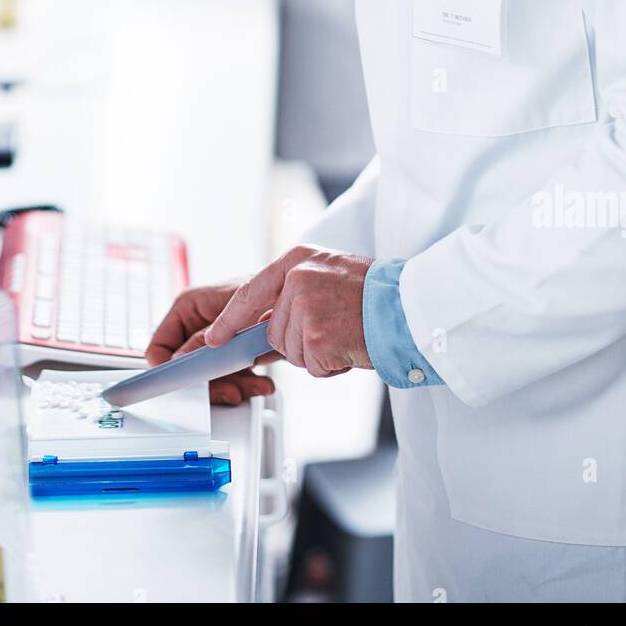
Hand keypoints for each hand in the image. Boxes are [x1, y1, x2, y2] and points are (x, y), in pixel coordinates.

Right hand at [146, 283, 277, 405]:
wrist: (294, 295)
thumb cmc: (266, 286)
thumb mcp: (230, 312)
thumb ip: (202, 338)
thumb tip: (180, 359)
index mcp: (187, 308)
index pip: (159, 347)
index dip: (166, 369)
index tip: (181, 385)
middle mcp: (197, 326)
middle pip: (186, 369)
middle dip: (211, 384)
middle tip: (230, 390)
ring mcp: (215, 342)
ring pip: (209, 378)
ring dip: (234, 386)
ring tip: (254, 386)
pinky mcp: (233, 354)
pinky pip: (231, 378)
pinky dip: (248, 383)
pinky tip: (262, 382)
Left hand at [205, 246, 373, 376]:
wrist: (410, 307)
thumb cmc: (378, 294)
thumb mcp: (330, 275)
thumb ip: (297, 292)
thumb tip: (267, 324)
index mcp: (298, 260)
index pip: (250, 292)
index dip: (230, 319)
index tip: (215, 337)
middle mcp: (297, 280)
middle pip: (274, 331)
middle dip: (300, 341)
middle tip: (334, 329)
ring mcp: (305, 308)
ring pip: (291, 351)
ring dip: (317, 354)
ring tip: (345, 334)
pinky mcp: (315, 336)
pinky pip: (311, 365)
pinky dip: (331, 365)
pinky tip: (349, 346)